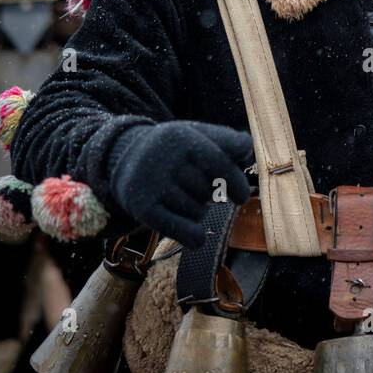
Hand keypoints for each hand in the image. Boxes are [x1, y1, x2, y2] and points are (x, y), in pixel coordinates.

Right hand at [112, 120, 254, 248]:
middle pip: (211, 190)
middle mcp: (164, 158)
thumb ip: (225, 141)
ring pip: (198, 212)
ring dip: (198, 211)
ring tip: (182, 199)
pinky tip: (197, 236)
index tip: (240, 196)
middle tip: (195, 187)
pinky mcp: (142, 208)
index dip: (237, 182)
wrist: (125, 158)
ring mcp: (151, 184)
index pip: (221, 162)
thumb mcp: (195, 135)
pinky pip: (184, 232)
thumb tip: (247, 150)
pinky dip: (195, 237)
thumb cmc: (174, 149)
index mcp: (182, 137)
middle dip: (211, 194)